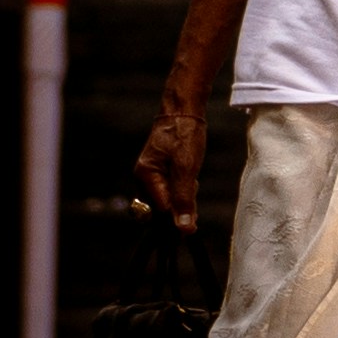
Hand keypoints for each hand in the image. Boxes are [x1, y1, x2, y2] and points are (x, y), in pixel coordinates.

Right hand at [136, 90, 205, 221]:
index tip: (195, 219)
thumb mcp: (187, 167)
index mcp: (145, 176)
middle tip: (192, 185)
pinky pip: (170, 189)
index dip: (179, 214)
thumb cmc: (184, 134)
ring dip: (183, 194)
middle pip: (163, 207)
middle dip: (181, 203)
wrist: (184, 108)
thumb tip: (184, 228)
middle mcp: (143, 177)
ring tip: (191, 173)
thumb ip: (184, 198)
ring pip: (169, 199)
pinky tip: (189, 172)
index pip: (161, 210)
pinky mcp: (159, 171)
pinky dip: (183, 186)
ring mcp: (150, 174)